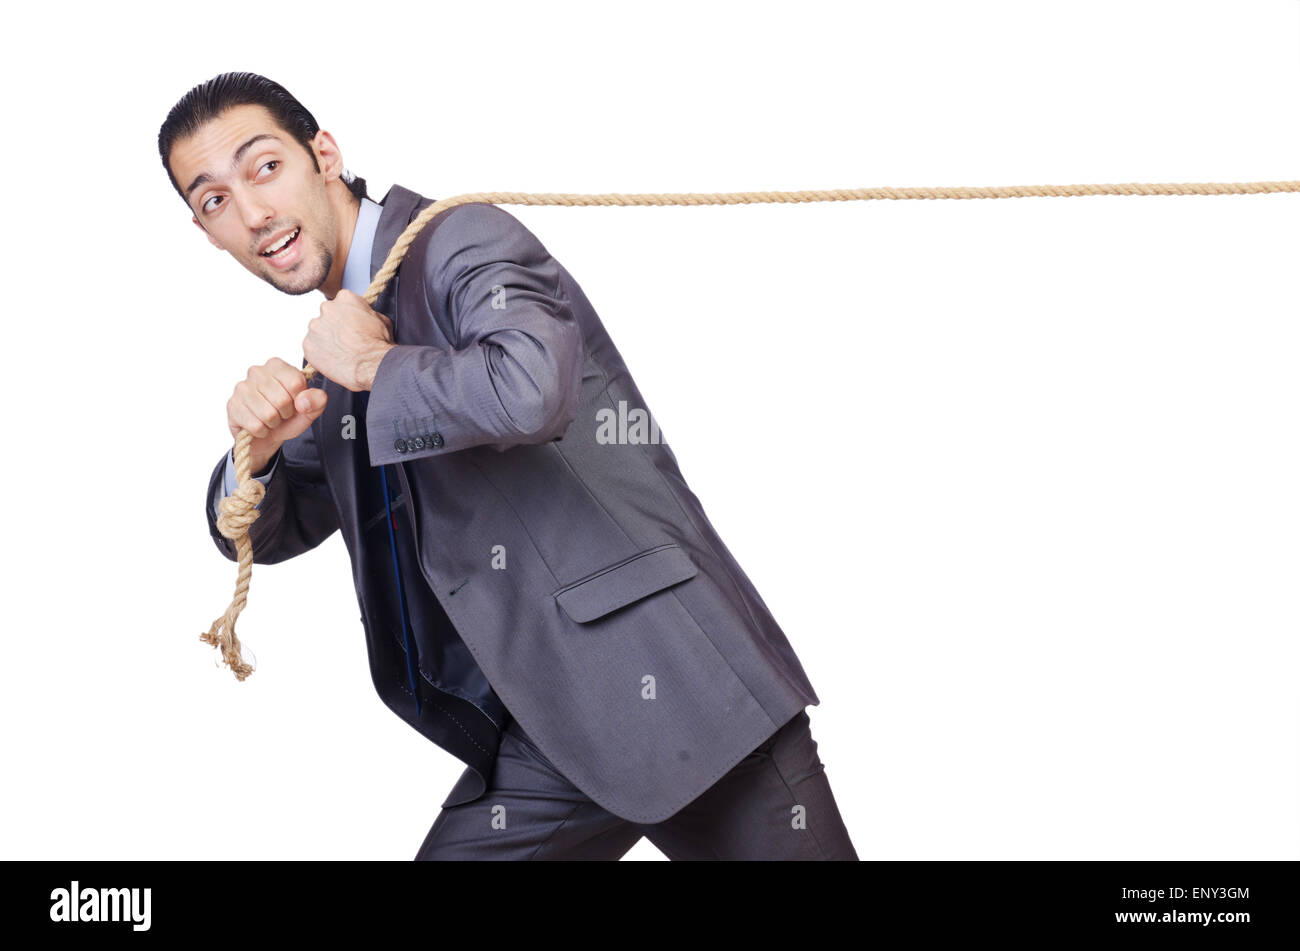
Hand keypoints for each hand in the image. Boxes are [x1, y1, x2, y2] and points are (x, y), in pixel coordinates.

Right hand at [227, 357, 328, 472]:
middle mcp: (257, 371)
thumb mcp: (309, 409)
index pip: (296, 383)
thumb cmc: (287, 417)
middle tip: (281, 413)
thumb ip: (316, 401)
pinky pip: (256, 425)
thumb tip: (303, 401)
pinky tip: (259, 425)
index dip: (299, 400)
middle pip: (282, 400)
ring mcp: (241, 388)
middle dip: (285, 414)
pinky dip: (262, 431)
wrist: (265, 436)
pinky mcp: (232, 405)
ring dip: (273, 423)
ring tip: (270, 419)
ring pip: (268, 414)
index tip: (295, 403)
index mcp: (277, 366)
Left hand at [302, 288, 396, 391]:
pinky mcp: (308, 345)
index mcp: (345, 298)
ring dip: (325, 339)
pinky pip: (311, 348)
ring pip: (317, 332)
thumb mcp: (382, 320)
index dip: (346, 315)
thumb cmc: (378, 344)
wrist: (371, 365)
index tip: (350, 325)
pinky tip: (333, 359)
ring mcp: (315, 327)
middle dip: (333, 326)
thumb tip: (365, 317)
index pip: (341, 302)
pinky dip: (319, 354)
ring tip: (339, 351)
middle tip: (345, 340)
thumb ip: (367, 314)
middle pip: (326, 315)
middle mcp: (327, 308)